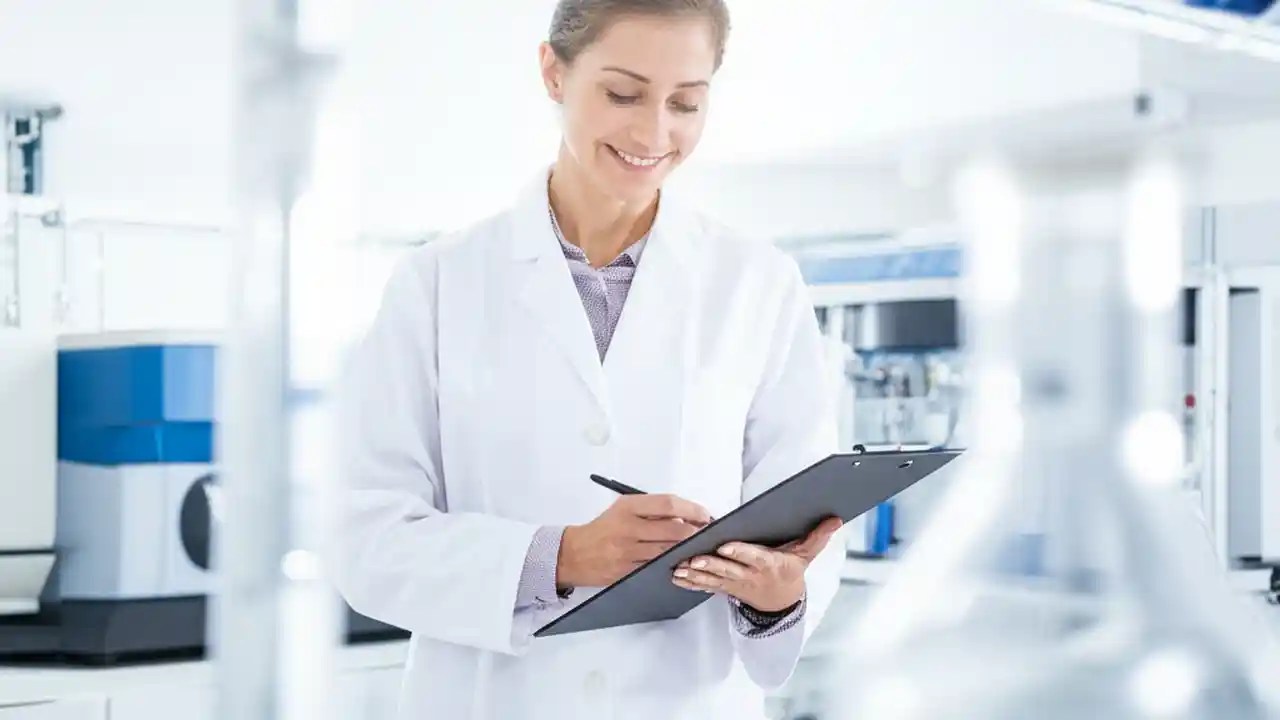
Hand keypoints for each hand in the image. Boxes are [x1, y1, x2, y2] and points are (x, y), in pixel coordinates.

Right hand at [557, 494, 712, 588]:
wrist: (573, 554)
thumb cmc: (602, 529)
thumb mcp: (623, 509)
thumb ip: (652, 509)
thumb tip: (686, 515)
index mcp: (628, 507)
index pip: (668, 504)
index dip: (692, 509)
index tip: (704, 515)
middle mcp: (628, 528)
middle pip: (674, 529)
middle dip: (696, 532)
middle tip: (706, 533)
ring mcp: (628, 552)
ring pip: (669, 550)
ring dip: (687, 550)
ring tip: (697, 548)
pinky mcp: (628, 571)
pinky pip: (657, 568)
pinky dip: (672, 564)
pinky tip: (680, 562)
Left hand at [671, 517, 842, 612]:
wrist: (782, 602)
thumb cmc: (790, 571)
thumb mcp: (806, 555)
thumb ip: (818, 537)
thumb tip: (836, 519)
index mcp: (769, 564)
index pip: (753, 557)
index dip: (739, 553)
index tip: (724, 547)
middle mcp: (750, 576)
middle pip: (727, 570)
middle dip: (709, 565)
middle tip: (692, 560)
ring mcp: (736, 584)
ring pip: (713, 580)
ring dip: (694, 575)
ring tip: (677, 569)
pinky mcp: (725, 588)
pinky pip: (706, 586)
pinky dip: (690, 583)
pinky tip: (675, 577)